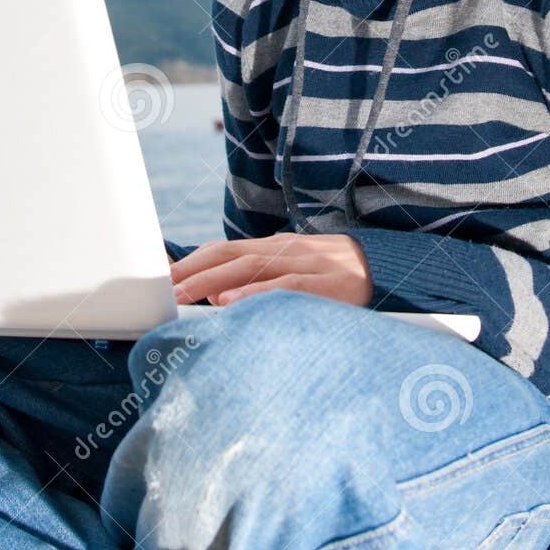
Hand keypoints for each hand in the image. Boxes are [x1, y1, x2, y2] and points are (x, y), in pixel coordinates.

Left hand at [171, 232, 373, 307]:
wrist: (387, 268)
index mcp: (275, 247)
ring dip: (212, 281)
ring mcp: (304, 263)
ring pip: (250, 267)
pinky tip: (232, 302)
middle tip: (164, 291)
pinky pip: (285, 286)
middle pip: (228, 255)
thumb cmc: (333, 276)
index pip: (224, 249)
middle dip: (192, 272)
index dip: (191, 261)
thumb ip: (262, 276)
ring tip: (184, 296)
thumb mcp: (295, 267)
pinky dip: (256, 293)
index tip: (162, 278)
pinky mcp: (324, 283)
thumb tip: (216, 293)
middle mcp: (284, 250)